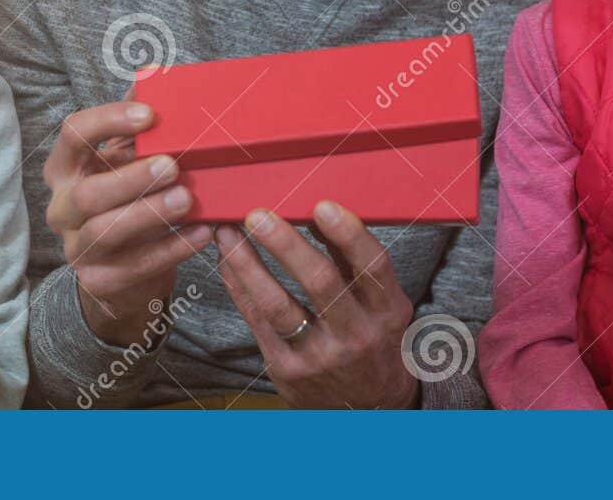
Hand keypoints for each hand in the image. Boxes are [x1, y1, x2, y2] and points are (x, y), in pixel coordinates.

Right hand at [42, 95, 211, 345]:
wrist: (123, 267)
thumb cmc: (127, 198)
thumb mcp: (127, 158)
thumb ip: (135, 123)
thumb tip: (153, 76)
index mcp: (65, 168)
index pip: (73, 135)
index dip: (108, 122)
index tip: (150, 115)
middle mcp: (62, 208)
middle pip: (88, 194)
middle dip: (132, 179)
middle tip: (173, 165)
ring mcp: (75, 247)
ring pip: (105, 232)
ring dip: (149, 214)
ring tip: (187, 199)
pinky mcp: (97, 280)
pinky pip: (133, 267)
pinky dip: (170, 250)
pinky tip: (201, 233)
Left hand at [216, 200, 419, 407]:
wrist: (366, 407)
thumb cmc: (372, 337)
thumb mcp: (382, 303)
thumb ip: (353, 261)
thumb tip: (318, 211)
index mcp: (386, 311)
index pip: (372, 267)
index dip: (349, 234)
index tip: (322, 205)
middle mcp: (356, 334)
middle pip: (320, 282)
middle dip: (285, 245)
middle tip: (257, 214)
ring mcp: (319, 356)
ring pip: (278, 305)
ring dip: (247, 265)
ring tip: (227, 234)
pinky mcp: (286, 369)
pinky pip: (256, 322)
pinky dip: (238, 287)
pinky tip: (226, 260)